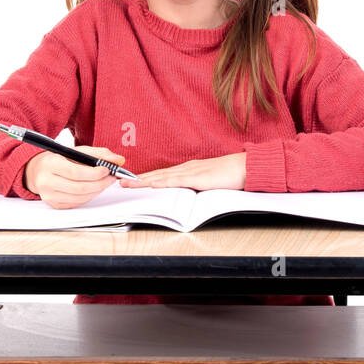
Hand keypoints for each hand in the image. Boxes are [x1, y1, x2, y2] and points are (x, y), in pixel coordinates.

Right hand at [24, 146, 125, 209]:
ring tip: (105, 182)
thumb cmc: (59, 159)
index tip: (107, 170)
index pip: (75, 172)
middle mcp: (46, 182)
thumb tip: (119, 160)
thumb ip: (98, 153)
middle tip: (111, 178)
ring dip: (97, 190)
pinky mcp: (55, 204)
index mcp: (50, 165)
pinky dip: (90, 196)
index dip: (94, 173)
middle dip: (100, 183)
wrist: (37, 171)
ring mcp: (49, 196)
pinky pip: (78, 203)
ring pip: (80, 197)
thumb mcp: (76, 151)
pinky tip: (94, 188)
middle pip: (80, 188)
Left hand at [120, 151, 247, 191]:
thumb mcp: (209, 182)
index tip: (130, 180)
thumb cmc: (231, 175)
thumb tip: (187, 195)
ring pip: (162, 177)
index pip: (162, 174)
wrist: (245, 167)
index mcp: (188, 169)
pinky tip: (151, 184)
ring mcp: (191, 171)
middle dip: (137, 178)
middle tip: (119, 181)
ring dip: (143, 180)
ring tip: (127, 183)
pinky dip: (162, 183)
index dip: (145, 177)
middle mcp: (186, 168)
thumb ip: (197, 187)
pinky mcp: (198, 177)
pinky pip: (177, 181)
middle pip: (156, 174)